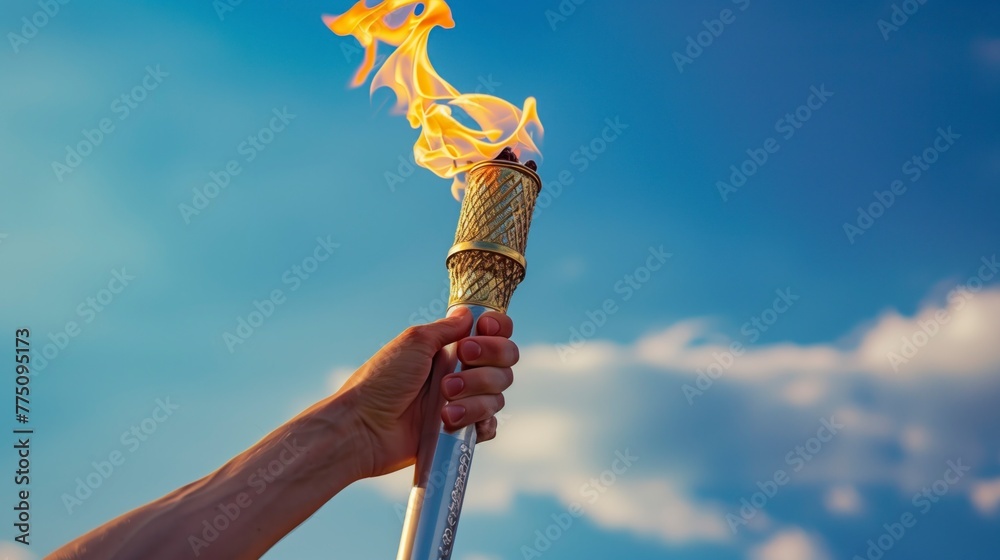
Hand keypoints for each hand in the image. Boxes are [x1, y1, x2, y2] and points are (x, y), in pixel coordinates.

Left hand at [337, 308, 517, 478]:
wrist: (363, 427)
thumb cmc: (381, 381)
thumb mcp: (413, 343)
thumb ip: (447, 328)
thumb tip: (469, 314)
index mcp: (450, 348)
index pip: (494, 333)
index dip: (498, 330)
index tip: (483, 329)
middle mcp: (461, 371)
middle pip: (505, 363)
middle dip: (485, 366)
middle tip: (455, 371)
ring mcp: (463, 401)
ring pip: (497, 396)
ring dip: (474, 396)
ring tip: (443, 404)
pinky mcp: (460, 431)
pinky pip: (488, 426)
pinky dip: (478, 422)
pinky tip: (453, 420)